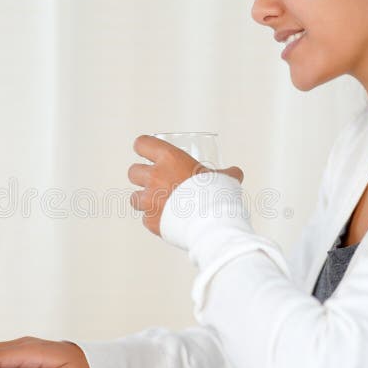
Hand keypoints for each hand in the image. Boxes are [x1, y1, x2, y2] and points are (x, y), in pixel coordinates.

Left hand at [128, 135, 243, 235]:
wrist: (212, 223)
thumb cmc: (217, 195)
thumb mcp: (224, 177)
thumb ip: (226, 174)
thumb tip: (235, 173)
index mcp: (169, 159)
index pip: (142, 144)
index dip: (143, 147)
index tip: (146, 152)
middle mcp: (154, 177)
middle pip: (132, 171)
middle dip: (141, 176)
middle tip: (154, 181)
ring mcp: (149, 200)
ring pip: (133, 197)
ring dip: (143, 200)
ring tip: (157, 204)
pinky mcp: (150, 221)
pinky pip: (145, 219)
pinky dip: (154, 220)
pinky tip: (166, 221)